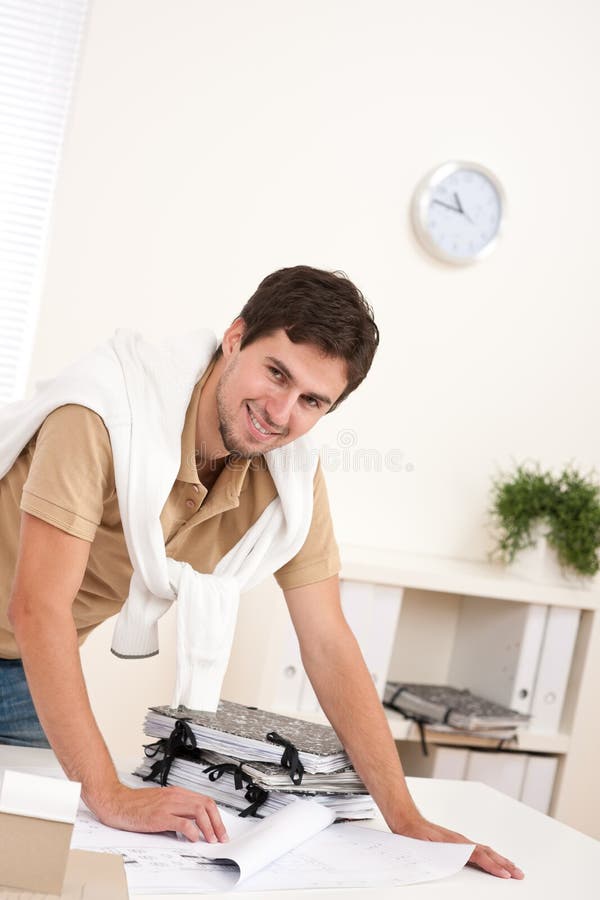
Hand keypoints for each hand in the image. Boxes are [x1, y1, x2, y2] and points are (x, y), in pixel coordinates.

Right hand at [86, 783, 228, 843]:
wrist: (118, 803)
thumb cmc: (136, 804)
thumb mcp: (161, 803)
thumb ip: (176, 810)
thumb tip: (190, 826)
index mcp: (177, 792)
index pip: (204, 800)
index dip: (216, 816)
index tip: (220, 829)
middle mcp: (175, 796)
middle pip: (205, 805)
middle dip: (217, 822)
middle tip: (220, 837)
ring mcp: (168, 805)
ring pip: (198, 811)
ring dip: (208, 827)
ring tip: (210, 839)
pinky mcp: (160, 816)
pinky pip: (182, 822)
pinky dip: (192, 831)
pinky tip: (193, 838)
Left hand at [397, 814, 523, 878]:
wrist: (406, 818)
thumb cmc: (413, 833)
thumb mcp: (425, 845)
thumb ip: (439, 854)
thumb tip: (452, 863)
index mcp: (455, 843)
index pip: (479, 855)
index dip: (493, 866)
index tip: (505, 874)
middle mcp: (460, 841)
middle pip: (487, 852)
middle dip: (504, 864)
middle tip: (519, 874)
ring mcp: (459, 841)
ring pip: (485, 850)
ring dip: (500, 859)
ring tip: (512, 867)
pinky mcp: (456, 842)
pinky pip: (478, 848)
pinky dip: (490, 855)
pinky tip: (492, 858)